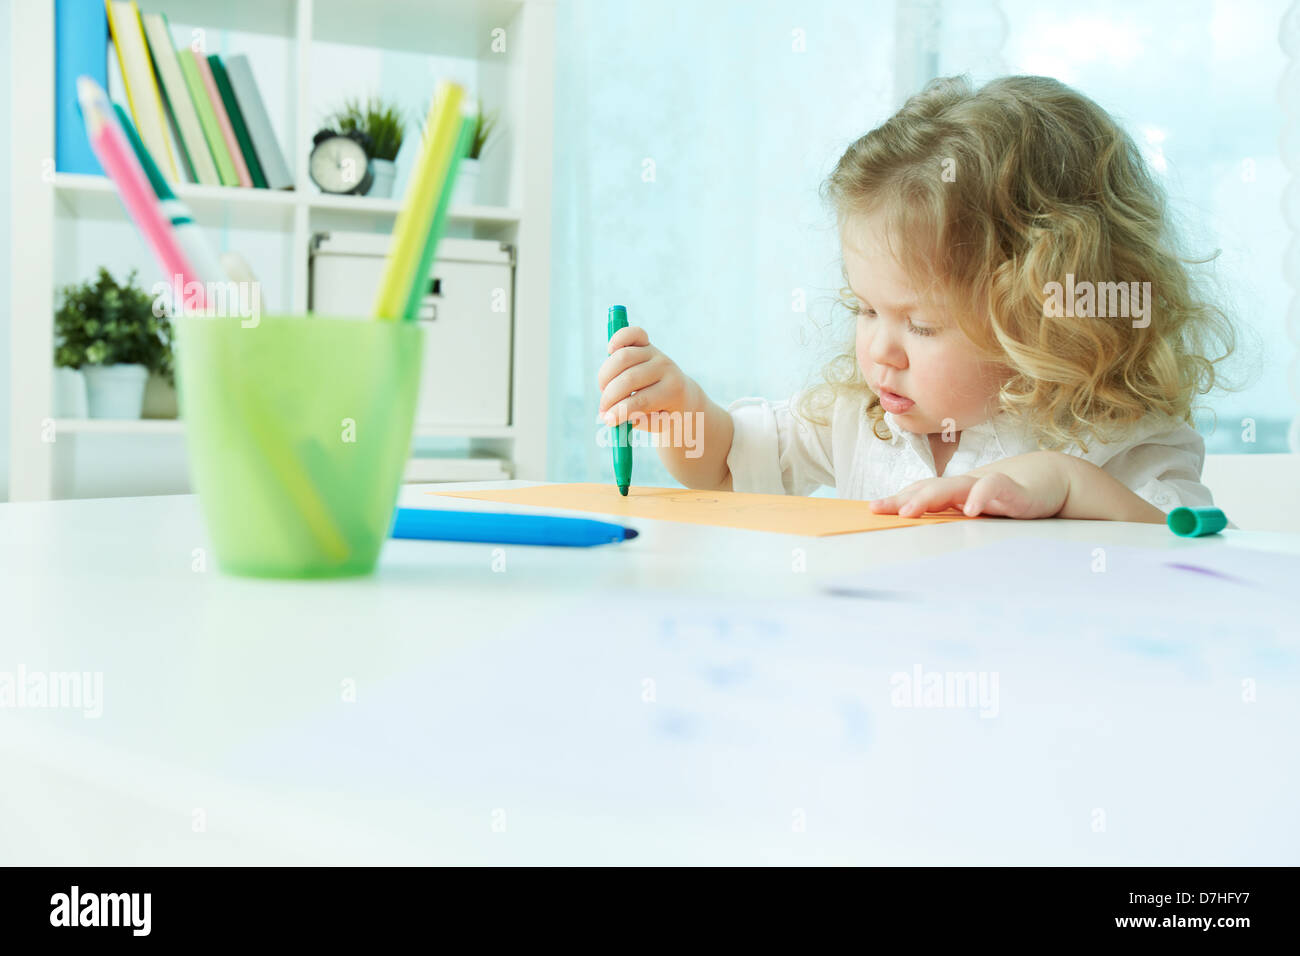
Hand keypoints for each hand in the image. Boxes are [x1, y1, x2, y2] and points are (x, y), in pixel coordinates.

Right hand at [596, 325, 698, 430]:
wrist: (683, 396)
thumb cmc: (667, 414)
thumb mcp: (658, 425)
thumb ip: (636, 421)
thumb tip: (610, 417)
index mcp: (673, 390)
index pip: (641, 400)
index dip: (620, 411)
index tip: (607, 421)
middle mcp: (665, 368)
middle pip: (628, 379)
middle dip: (610, 397)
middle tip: (603, 410)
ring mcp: (656, 353)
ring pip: (622, 358)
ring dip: (605, 377)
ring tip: (604, 391)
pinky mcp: (647, 344)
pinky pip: (631, 334)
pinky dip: (618, 339)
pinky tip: (610, 351)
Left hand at [869, 451, 1074, 518]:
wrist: (1053, 480)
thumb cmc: (1009, 497)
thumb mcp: (978, 511)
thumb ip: (953, 519)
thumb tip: (922, 536)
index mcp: (956, 493)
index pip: (921, 493)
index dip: (897, 499)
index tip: (871, 509)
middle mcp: (967, 486)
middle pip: (930, 488)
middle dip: (902, 498)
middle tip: (879, 509)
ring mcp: (988, 485)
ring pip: (954, 487)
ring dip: (929, 497)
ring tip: (908, 510)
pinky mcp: (1014, 490)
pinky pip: (995, 488)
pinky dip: (982, 496)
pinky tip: (971, 509)